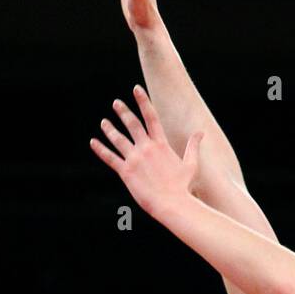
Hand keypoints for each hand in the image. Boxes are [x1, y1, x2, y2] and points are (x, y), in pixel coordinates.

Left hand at [91, 85, 202, 218]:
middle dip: (123, 111)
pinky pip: (110, 158)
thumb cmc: (183, 186)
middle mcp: (146, 148)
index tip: (136, 89)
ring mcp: (135, 159)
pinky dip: (100, 149)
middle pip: (132, 124)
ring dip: (110, 129)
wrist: (172, 204)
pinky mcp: (126, 172)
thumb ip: (193, 146)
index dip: (143, 101)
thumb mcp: (191, 164)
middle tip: (116, 103)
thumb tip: (201, 132)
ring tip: (103, 122)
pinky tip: (93, 142)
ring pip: (118, 139)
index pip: (151, 116)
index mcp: (161, 144)